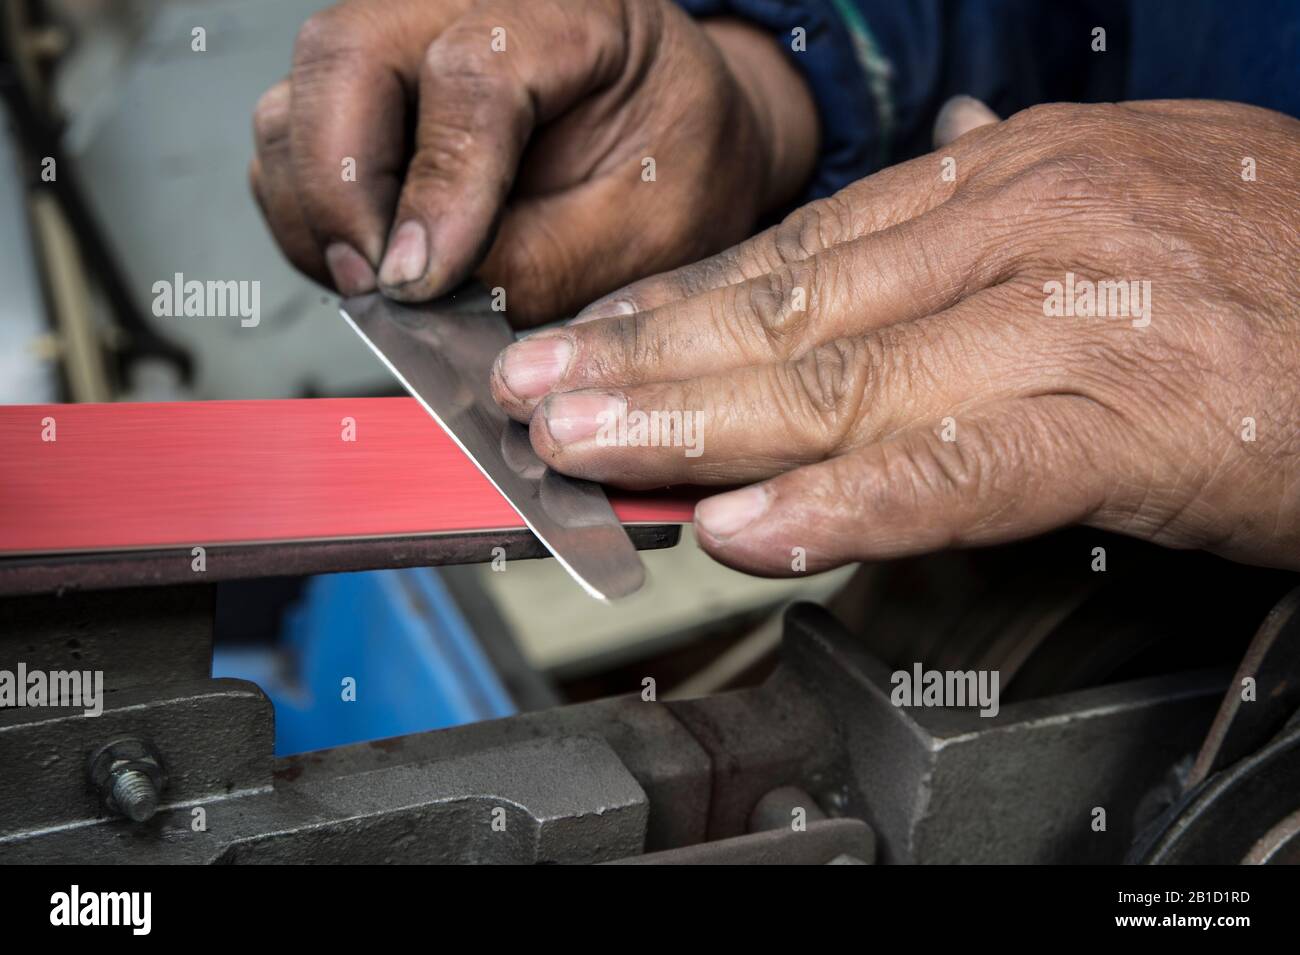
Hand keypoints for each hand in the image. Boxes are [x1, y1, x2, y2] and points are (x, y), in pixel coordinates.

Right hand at [250, 0, 816, 323]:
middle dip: (340, 193)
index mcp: (569, 12)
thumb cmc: (675, 171)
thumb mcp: (647, 231)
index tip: (423, 281)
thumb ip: (543, 262)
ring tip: (380, 284)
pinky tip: (373, 259)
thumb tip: (427, 301)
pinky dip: (313, 214)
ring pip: (300, 101)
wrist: (674, 143)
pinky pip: (294, 141)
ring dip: (316, 210)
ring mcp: (404, 38)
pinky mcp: (369, 92)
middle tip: (379, 289)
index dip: (438, 187)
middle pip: (344, 60)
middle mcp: (466, 0)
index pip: (470, 73)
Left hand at [490, 100, 1299, 572]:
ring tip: (593, 455)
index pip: (802, 248)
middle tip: (535, 400)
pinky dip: (847, 502)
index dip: (679, 302)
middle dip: (647, 358)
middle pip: (792, 307)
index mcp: (1015, 177)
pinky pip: (960, 467)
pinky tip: (753, 526)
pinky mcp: (1132, 422)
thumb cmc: (1284, 266)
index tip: (586, 341)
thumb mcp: (1129, 197)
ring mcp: (1075, 321)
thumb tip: (923, 194)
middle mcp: (1026, 229)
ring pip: (845, 378)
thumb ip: (1004, 214)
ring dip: (699, 422)